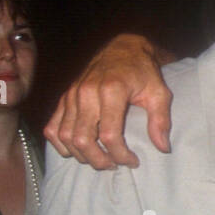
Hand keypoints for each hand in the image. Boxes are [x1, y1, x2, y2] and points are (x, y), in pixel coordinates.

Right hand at [45, 34, 172, 169]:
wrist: (123, 49)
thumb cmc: (143, 73)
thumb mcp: (160, 93)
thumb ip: (161, 120)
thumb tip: (162, 148)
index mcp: (111, 91)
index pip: (109, 134)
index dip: (120, 154)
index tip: (133, 161)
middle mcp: (86, 93)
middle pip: (83, 139)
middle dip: (99, 160)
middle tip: (115, 165)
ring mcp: (71, 95)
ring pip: (65, 137)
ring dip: (81, 155)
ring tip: (101, 160)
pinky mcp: (63, 99)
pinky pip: (52, 128)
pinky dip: (60, 144)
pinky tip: (77, 151)